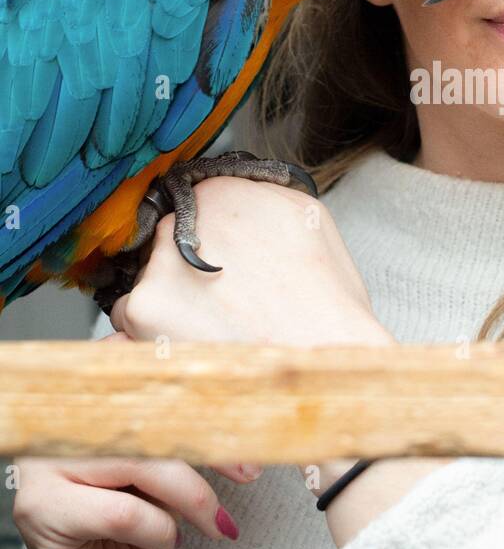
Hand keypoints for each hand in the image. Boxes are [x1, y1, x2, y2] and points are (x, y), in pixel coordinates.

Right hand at [12, 370, 260, 548]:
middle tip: (249, 471)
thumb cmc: (142, 527)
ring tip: (214, 522)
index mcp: (86, 393)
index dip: (197, 387)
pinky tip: (167, 541)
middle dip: (208, 446)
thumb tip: (241, 398)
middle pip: (147, 416)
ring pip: (140, 463)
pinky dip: (159, 530)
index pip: (142, 366)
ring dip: (191, 497)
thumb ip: (181, 425)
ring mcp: (40, 463)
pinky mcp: (39, 509)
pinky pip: (123, 512)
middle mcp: (56, 420)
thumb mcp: (169, 464)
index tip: (244, 416)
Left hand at [110, 176, 393, 349]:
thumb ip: (263, 199)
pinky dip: (152, 333)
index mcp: (227, 190)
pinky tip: (194, 343)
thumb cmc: (327, 304)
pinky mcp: (143, 306)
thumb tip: (238, 195)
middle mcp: (187, 216)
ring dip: (170, 299)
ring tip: (214, 327)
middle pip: (166, 239)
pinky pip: (130, 318)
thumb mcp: (309, 222)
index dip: (210, 239)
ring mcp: (159, 260)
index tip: (223, 264)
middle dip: (185, 267)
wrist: (323, 358)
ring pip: (148, 277)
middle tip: (223, 301)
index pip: (195, 205)